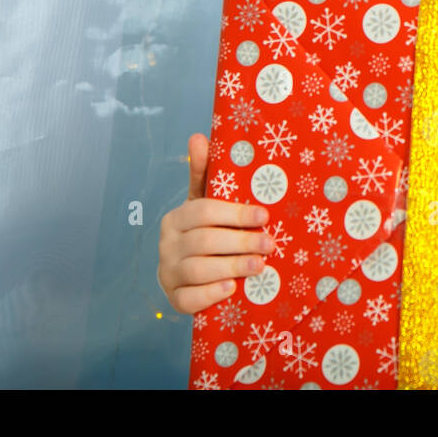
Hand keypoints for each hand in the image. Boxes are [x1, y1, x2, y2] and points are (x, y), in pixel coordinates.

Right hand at [157, 133, 272, 314]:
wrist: (186, 276)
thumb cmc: (204, 233)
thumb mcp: (204, 203)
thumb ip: (204, 174)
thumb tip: (197, 137)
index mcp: (177, 217)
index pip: (204, 211)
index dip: (236, 213)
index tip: (264, 216)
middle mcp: (167, 244)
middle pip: (204, 240)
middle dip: (240, 242)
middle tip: (270, 244)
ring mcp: (168, 273)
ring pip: (197, 269)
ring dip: (231, 267)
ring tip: (260, 266)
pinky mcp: (173, 299)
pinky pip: (188, 299)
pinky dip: (210, 294)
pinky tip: (231, 289)